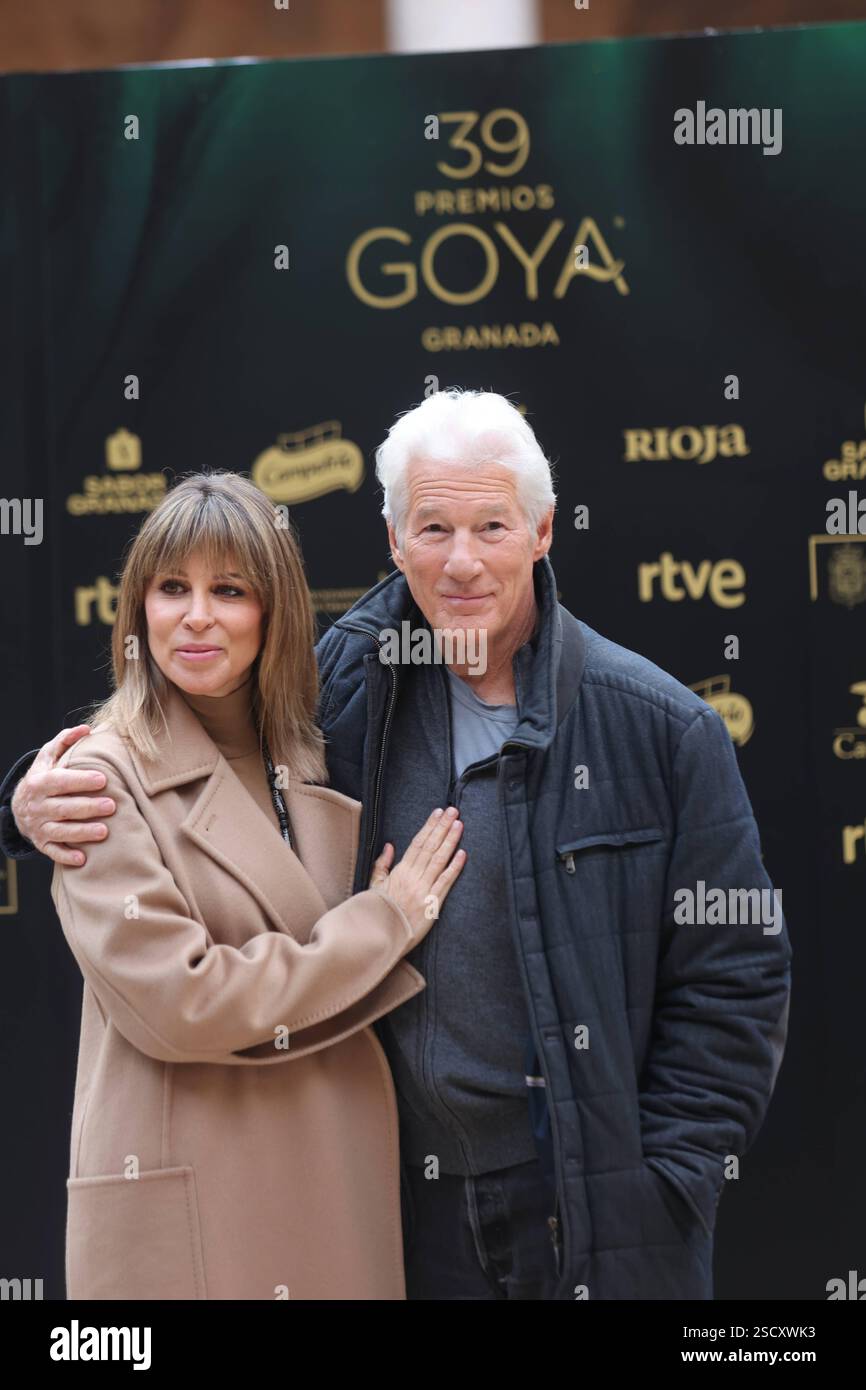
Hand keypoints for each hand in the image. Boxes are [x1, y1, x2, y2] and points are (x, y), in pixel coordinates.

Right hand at [10, 726, 115, 865]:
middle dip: (87, 807)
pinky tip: (82, 859)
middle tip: (111, 805)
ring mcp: (39, 826)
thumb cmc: (43, 778)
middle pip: (64, 808)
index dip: (80, 780)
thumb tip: (86, 728)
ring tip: (104, 831)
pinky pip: (53, 852)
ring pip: (60, 831)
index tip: (102, 779)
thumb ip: (64, 741)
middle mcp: (38, 806)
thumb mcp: (47, 757)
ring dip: (82, 832)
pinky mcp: (41, 843)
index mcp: (40, 783)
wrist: (20, 805)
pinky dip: (66, 856)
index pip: (60, 781)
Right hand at [368, 807, 464, 938]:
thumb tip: (389, 846)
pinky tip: (462, 854)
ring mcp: (423, 890)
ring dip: (450, 841)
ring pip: (439, 860)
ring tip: (459, 824)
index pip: (417, 843)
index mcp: (399, 871)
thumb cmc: (376, 912)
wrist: (377, 936)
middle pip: (430, 846)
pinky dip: (454, 867)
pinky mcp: (432, 905)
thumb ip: (381, 865)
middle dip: (442, 827)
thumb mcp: (374, 886)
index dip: (429, 826)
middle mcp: (412, 877)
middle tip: (453, 810)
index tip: (438, 812)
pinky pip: (445, 883)